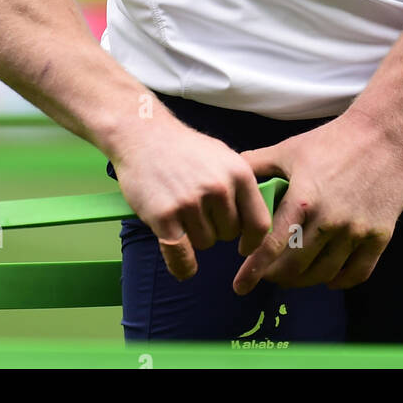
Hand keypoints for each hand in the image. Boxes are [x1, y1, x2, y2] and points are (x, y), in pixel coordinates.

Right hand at [109, 114, 272, 282]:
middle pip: (229, 234)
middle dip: (216, 228)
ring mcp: (191, 203)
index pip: (259, 222)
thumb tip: (257, 221)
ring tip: (180, 211)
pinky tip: (184, 267)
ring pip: (205, 242)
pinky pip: (181, 256)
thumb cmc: (184, 148)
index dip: (253, 240)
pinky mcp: (165, 216)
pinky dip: (183, 266)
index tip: (244, 246)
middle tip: (197, 210)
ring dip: (194, 236)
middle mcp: (218, 188)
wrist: (143, 135)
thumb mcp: (223, 156)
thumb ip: (240, 186)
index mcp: (238, 173)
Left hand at [233, 109, 402, 294]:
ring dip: (305, 280)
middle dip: (277, 275)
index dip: (253, 270)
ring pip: (325, 274)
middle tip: (268, 273)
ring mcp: (356, 230)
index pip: (272, 246)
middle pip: (296, 267)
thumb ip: (256, 165)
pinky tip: (328, 277)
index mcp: (303, 199)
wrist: (381, 134)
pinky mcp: (380, 235)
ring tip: (294, 275)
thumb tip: (229, 180)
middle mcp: (330, 220)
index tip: (240, 286)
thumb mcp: (288, 149)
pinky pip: (357, 273)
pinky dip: (340, 281)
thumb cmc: (330, 140)